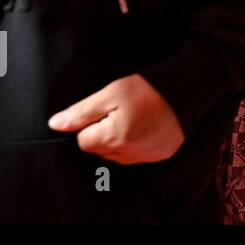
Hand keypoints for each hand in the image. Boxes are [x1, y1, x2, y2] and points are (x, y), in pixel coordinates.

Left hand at [48, 74, 184, 164]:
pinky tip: (148, 125)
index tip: (107, 109)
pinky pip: (138, 155)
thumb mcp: (110, 92)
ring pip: (119, 154)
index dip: (91, 123)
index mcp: (113, 138)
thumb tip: (55, 124)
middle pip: (101, 150)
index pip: (83, 141)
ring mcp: (146, 156)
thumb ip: (81, 112)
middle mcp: (129, 153)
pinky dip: (139, 143)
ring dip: (121, 140)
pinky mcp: (161, 155)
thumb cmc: (147, 88)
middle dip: (105, 133)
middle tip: (122, 111)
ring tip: (136, 117)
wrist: (188, 87)